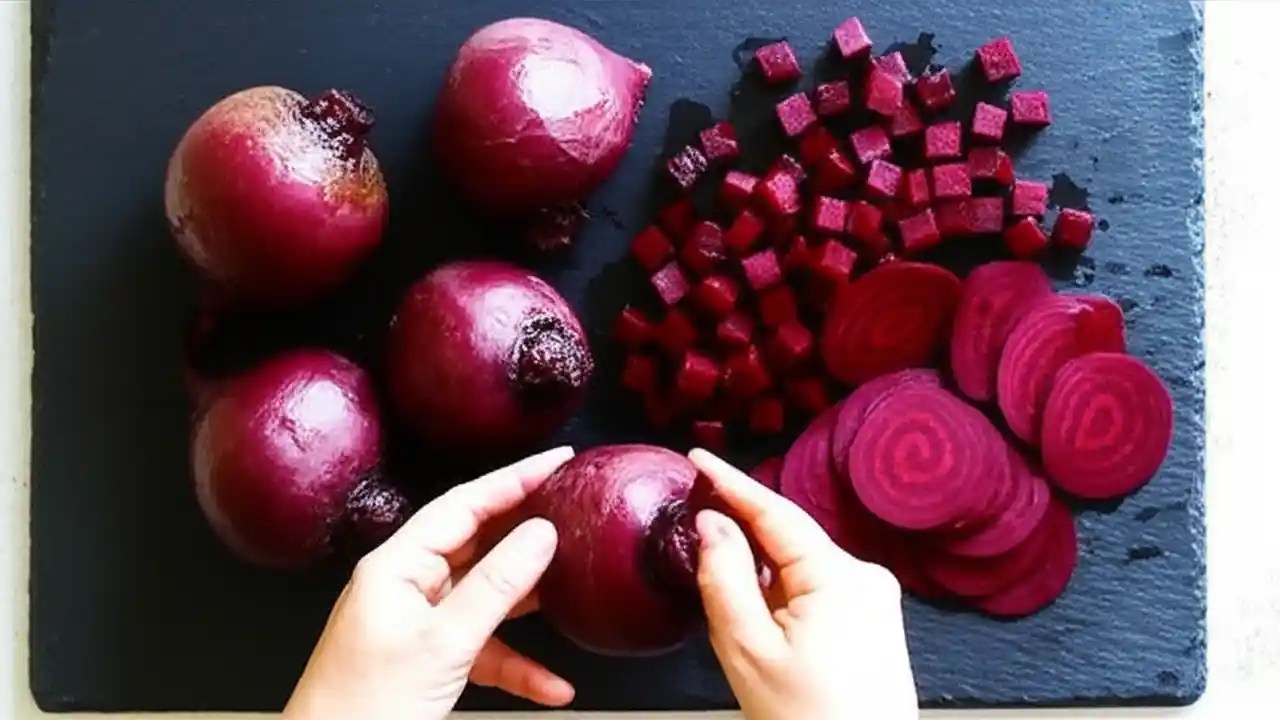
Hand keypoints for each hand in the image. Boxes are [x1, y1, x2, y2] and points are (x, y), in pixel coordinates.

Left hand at [282, 447, 576, 719]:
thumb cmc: (361, 709)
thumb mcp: (443, 643)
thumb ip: (495, 587)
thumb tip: (539, 535)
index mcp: (396, 566)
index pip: (463, 504)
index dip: (514, 479)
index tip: (556, 462)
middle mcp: (405, 587)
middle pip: (476, 543)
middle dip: (526, 532)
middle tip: (573, 510)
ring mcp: (418, 624)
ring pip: (485, 597)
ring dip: (528, 601)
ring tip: (572, 585)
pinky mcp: (429, 661)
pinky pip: (484, 650)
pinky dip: (519, 666)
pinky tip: (551, 686)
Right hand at [689, 449, 918, 719]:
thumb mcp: (748, 650)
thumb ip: (724, 578)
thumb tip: (712, 524)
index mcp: (839, 576)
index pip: (775, 511)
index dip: (731, 481)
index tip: (697, 459)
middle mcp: (865, 575)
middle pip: (787, 537)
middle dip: (742, 534)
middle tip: (694, 534)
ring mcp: (874, 597)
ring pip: (799, 564)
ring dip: (762, 571)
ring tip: (735, 611)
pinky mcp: (872, 617)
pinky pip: (816, 586)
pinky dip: (783, 592)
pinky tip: (766, 624)